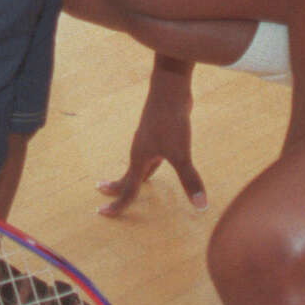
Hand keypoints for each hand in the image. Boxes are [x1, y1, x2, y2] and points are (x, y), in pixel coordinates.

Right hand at [98, 58, 205, 215]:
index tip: (104, 213)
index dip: (118, 205)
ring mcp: (149, 140)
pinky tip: (157, 162)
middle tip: (103, 196)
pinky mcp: (159, 132)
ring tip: (133, 185)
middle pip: (127, 176)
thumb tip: (200, 206)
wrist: (170, 91)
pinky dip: (150, 165)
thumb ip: (190, 180)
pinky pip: (151, 154)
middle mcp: (140, 150)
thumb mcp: (181, 154)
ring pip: (140, 164)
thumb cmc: (172, 122)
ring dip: (134, 176)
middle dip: (117, 189)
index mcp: (140, 159)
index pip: (128, 189)